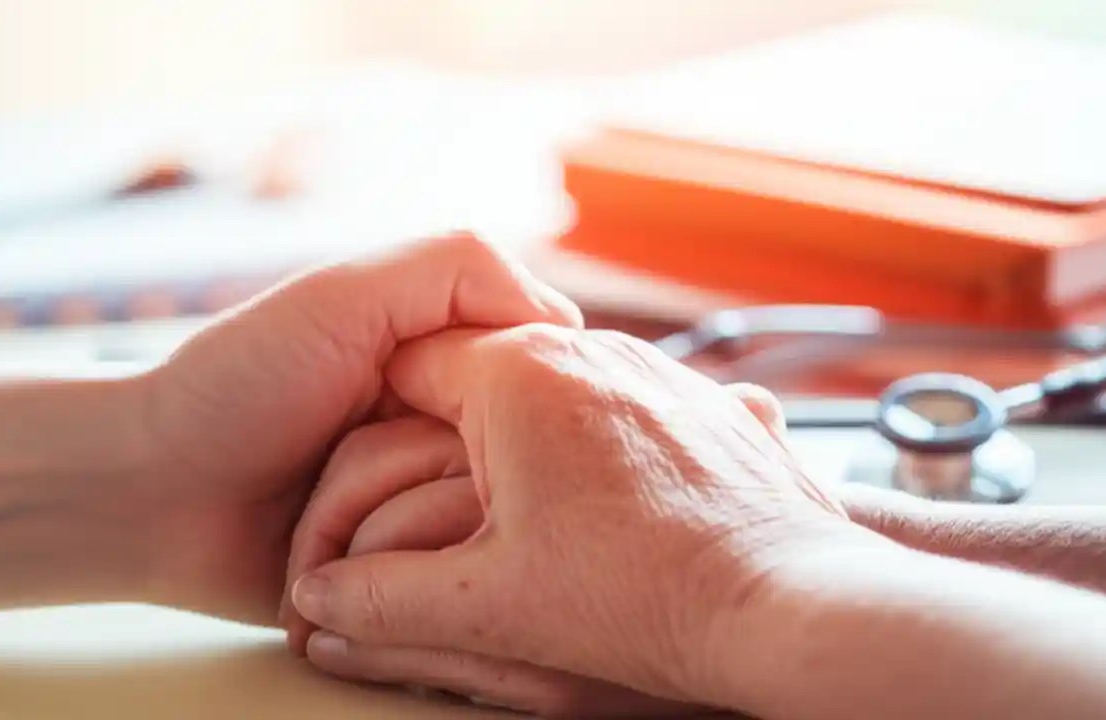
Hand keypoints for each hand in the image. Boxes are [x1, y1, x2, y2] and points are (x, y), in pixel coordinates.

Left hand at [129, 234, 580, 623]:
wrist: (147, 495)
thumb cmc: (235, 383)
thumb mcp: (345, 294)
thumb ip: (462, 268)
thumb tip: (565, 323)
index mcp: (445, 360)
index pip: (531, 386)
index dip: (476, 398)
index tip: (392, 392)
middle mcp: (447, 434)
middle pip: (505, 468)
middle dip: (404, 461)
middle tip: (331, 443)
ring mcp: (422, 509)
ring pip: (473, 531)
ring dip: (378, 516)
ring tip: (312, 510)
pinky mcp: (402, 581)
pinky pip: (440, 591)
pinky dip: (374, 572)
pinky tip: (319, 557)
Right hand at [287, 324, 871, 712]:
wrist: (789, 601)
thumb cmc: (645, 597)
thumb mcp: (488, 607)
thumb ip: (381, 600)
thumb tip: (316, 600)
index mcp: (518, 372)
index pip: (409, 368)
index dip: (379, 425)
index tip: (373, 474)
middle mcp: (589, 348)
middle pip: (483, 372)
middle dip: (455, 436)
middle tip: (458, 509)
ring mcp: (655, 365)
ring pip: (554, 385)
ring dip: (529, 439)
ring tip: (540, 515)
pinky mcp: (700, 397)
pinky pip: (619, 401)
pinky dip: (596, 443)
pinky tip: (608, 505)